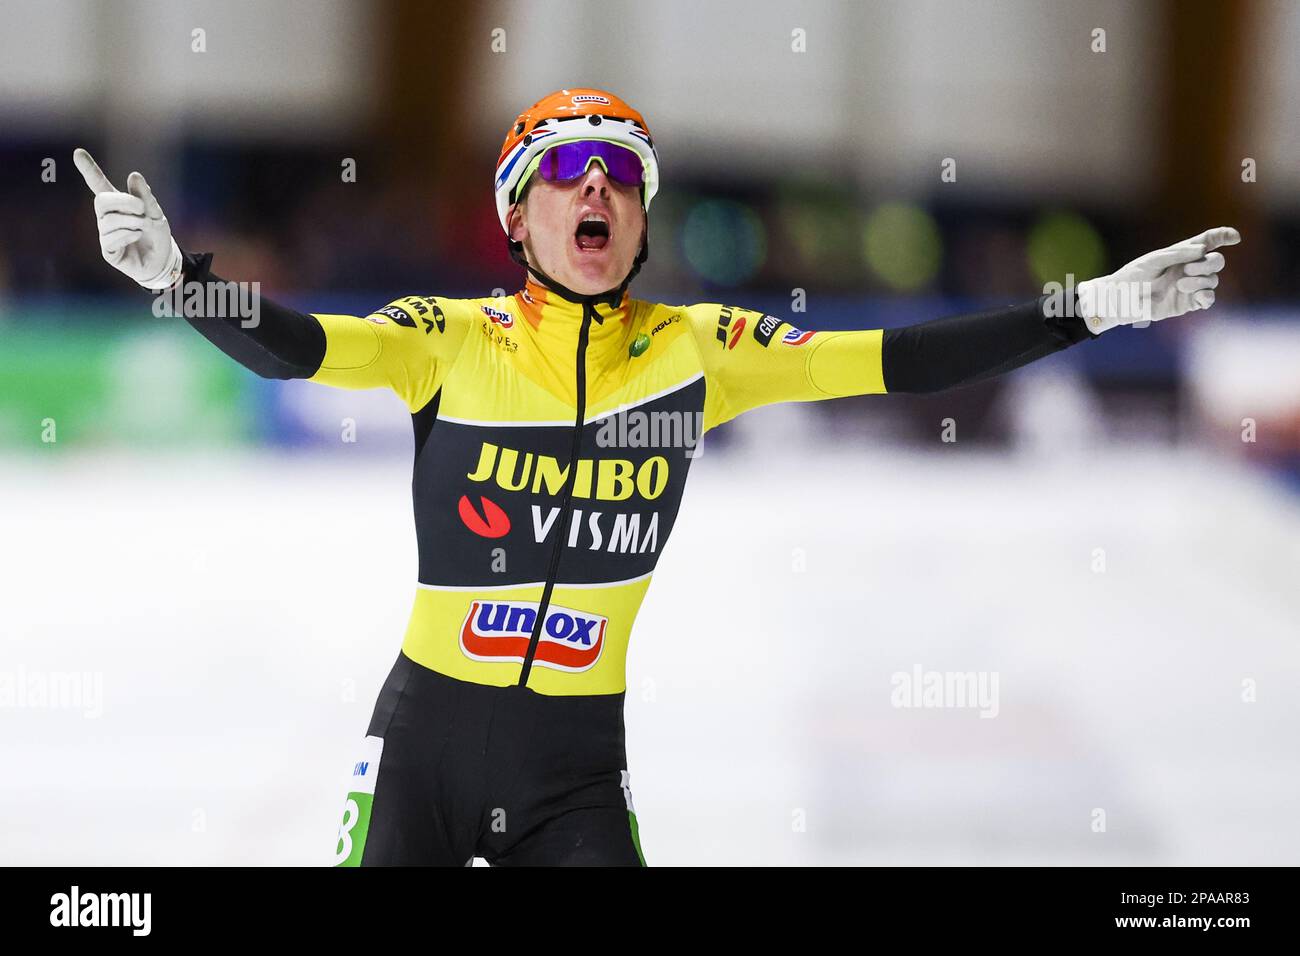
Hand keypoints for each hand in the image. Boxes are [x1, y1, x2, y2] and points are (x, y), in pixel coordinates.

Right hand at [74, 148, 182, 289]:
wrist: (164, 261)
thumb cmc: (157, 235)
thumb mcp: (156, 213)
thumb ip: (145, 196)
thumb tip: (134, 175)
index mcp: (118, 204)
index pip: (98, 184)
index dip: (89, 169)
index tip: (78, 152)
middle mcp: (107, 217)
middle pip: (101, 200)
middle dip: (123, 202)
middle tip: (142, 209)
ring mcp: (105, 233)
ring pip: (109, 221)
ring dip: (132, 222)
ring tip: (143, 228)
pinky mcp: (108, 250)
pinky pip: (110, 238)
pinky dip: (128, 235)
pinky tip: (136, 237)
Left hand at [1075, 226, 1240, 333]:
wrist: (1122, 300)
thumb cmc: (1133, 276)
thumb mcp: (1154, 260)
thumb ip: (1178, 253)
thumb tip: (1203, 249)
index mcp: (1182, 253)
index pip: (1208, 241)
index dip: (1223, 236)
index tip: (1234, 237)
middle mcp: (1190, 268)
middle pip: (1217, 261)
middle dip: (1209, 263)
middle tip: (1187, 269)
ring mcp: (1190, 286)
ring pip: (1213, 280)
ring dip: (1200, 281)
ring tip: (1180, 285)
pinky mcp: (1188, 303)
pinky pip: (1208, 299)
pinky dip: (1207, 296)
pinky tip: (1199, 296)